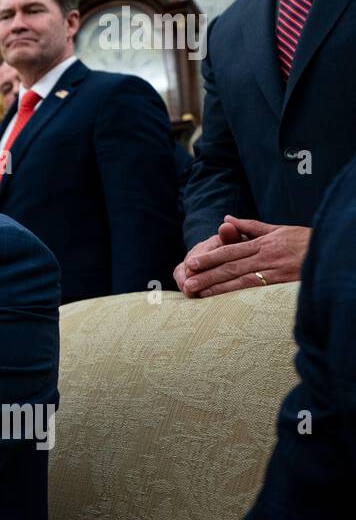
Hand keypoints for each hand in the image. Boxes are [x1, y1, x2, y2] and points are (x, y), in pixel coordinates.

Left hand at [180, 217, 310, 297]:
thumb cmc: (303, 241)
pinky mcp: (283, 283)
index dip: (210, 257)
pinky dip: (237, 295)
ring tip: (197, 292)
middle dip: (207, 274)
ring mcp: (275, 271)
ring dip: (217, 287)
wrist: (332, 251)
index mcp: (263, 243)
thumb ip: (250, 226)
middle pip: (231, 266)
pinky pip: (257, 290)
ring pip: (240, 280)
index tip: (191, 263)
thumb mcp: (278, 229)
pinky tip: (221, 300)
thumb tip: (226, 219)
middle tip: (187, 281)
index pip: (230, 250)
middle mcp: (266, 257)